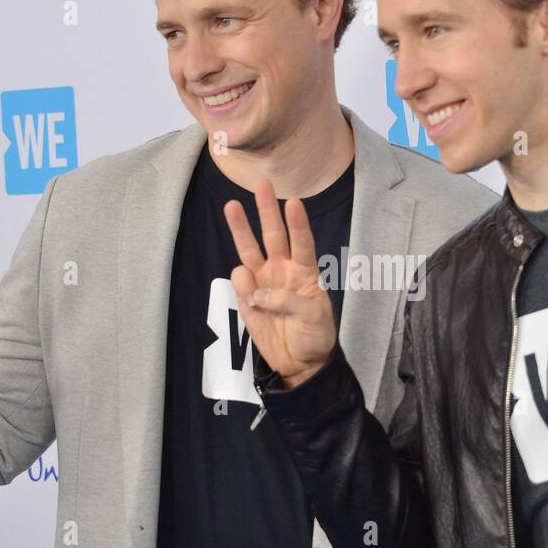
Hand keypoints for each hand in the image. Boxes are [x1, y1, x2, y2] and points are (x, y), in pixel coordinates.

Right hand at [224, 180, 335, 387]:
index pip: (302, 242)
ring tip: (232, 206)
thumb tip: (258, 292)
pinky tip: (252, 298)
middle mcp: (282, 271)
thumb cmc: (315, 336)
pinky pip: (240, 282)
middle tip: (260, 183)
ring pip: (249, 249)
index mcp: (305, 272)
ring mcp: (262, 283)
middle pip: (272, 235)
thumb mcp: (314, 317)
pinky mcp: (247, 299)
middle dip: (266, 210)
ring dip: (240, 228)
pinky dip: (243, 284)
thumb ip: (288, 301)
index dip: (297, 223)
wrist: (300, 364)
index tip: (293, 202)